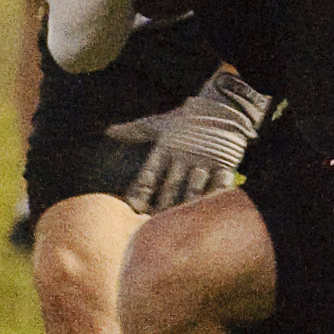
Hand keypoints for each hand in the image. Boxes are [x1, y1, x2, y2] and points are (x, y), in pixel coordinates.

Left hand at [107, 69, 272, 212]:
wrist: (220, 107)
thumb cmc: (186, 118)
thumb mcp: (159, 123)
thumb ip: (134, 131)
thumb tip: (108, 132)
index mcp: (166, 147)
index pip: (149, 174)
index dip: (141, 192)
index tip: (134, 209)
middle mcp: (184, 156)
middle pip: (170, 187)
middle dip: (162, 208)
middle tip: (153, 226)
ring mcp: (205, 161)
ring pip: (194, 190)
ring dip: (185, 209)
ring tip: (178, 227)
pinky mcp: (225, 164)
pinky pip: (219, 186)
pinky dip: (214, 201)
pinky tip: (208, 217)